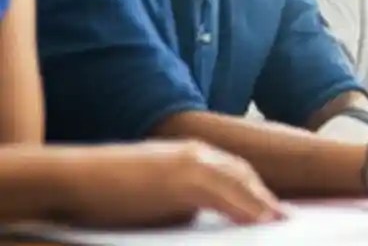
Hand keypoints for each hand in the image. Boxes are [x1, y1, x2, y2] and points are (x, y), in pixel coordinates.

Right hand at [56, 141, 282, 227]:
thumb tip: (203, 218)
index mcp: (190, 153)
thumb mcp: (155, 192)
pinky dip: (245, 207)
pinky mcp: (181, 178)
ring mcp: (190, 163)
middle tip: (286, 218)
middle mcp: (196, 153)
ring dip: (261, 203)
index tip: (273, 209)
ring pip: (239, 182)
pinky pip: (223, 194)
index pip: (234, 171)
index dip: (255, 190)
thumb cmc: (106, 190)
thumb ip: (184, 199)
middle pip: (243, 174)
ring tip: (280, 222)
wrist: (73, 179)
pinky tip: (259, 220)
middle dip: (265, 197)